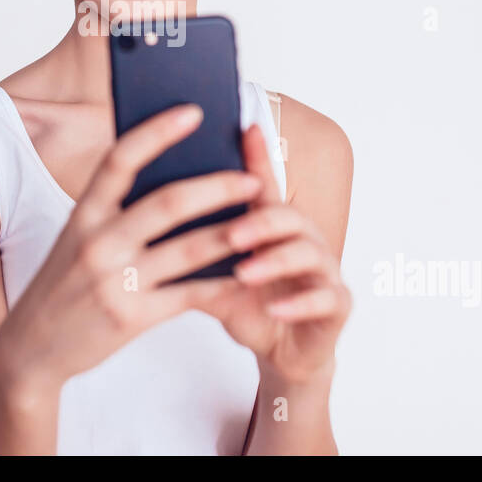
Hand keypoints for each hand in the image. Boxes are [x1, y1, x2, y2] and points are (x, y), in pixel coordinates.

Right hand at [0, 102, 269, 393]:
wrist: (33, 346)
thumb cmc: (66, 281)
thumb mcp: (78, 237)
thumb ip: (116, 210)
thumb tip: (180, 176)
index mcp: (83, 213)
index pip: (120, 159)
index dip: (158, 132)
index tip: (193, 112)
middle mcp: (97, 242)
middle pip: (168, 203)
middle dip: (217, 188)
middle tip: (251, 179)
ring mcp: (114, 281)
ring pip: (188, 250)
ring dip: (232, 233)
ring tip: (262, 221)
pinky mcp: (131, 317)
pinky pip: (190, 294)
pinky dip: (222, 282)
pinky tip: (246, 272)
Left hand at [195, 123, 351, 383]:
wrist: (280, 352)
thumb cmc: (245, 305)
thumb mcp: (214, 276)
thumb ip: (193, 248)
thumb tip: (143, 219)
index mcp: (272, 227)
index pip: (264, 187)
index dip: (258, 158)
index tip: (244, 128)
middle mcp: (303, 240)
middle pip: (289, 216)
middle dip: (260, 222)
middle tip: (231, 233)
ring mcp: (324, 271)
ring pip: (310, 254)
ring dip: (276, 261)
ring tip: (245, 272)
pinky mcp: (338, 305)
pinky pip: (327, 298)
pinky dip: (299, 303)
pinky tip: (275, 308)